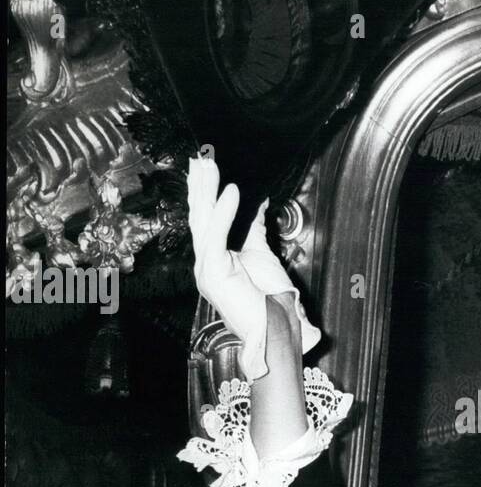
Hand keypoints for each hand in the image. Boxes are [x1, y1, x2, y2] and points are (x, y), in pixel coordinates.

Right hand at [187, 157, 319, 379]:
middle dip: (199, 186)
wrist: (275, 328)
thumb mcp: (261, 254)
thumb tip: (258, 206)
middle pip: (199, 218)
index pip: (206, 220)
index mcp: (214, 259)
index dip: (204, 193)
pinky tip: (230, 192)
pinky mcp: (213, 273)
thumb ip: (255, 230)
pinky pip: (216, 236)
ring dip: (206, 192)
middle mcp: (205, 264)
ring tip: (209, 166)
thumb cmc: (269, 298)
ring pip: (203, 223)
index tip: (205, 168)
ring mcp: (206, 270)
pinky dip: (223, 213)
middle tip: (199, 158)